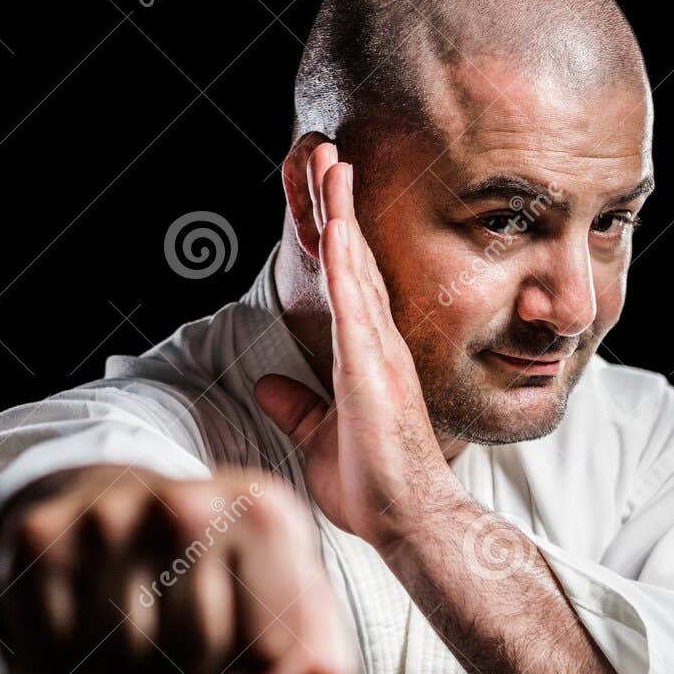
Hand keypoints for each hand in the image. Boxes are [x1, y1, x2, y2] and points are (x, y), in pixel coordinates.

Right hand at [0, 463, 358, 673]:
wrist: (122, 515)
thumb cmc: (221, 579)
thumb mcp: (291, 614)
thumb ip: (317, 667)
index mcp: (265, 512)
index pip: (270, 648)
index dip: (255, 668)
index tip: (247, 636)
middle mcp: (187, 499)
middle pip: (197, 651)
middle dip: (193, 664)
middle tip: (182, 626)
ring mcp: (110, 512)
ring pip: (127, 650)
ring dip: (132, 659)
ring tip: (138, 615)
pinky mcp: (42, 535)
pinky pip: (63, 641)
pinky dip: (73, 645)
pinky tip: (86, 605)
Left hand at [253, 142, 460, 551]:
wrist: (409, 523)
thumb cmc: (375, 490)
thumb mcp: (319, 440)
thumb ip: (296, 408)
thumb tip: (264, 386)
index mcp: (367, 358)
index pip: (348, 284)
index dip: (335, 236)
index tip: (323, 194)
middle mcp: (378, 345)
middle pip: (352, 259)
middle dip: (337, 204)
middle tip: (325, 150)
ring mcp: (377, 354)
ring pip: (354, 267)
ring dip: (339, 213)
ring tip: (330, 160)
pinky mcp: (371, 370)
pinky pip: (354, 304)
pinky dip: (341, 261)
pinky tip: (332, 225)